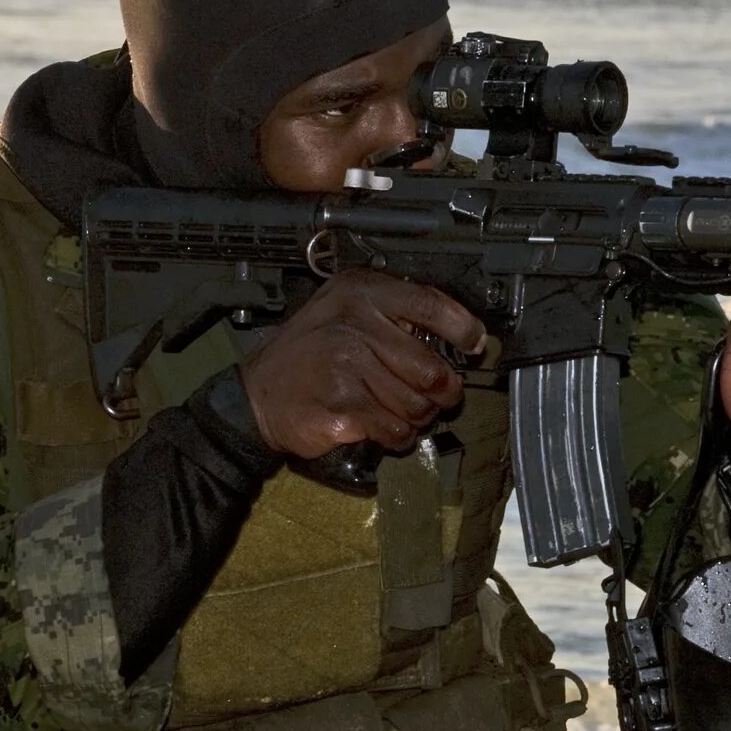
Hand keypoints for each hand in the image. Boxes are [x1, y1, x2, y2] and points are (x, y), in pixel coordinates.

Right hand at [237, 269, 485, 460]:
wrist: (257, 396)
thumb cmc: (308, 353)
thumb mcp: (344, 310)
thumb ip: (393, 313)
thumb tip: (460, 332)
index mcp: (361, 293)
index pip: (431, 305)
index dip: (462, 328)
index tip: (473, 344)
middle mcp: (354, 324)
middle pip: (432, 369)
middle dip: (440, 392)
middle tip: (433, 397)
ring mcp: (348, 366)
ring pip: (417, 405)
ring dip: (415, 417)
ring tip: (395, 410)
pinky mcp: (344, 408)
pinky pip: (396, 430)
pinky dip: (397, 436)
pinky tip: (381, 428)